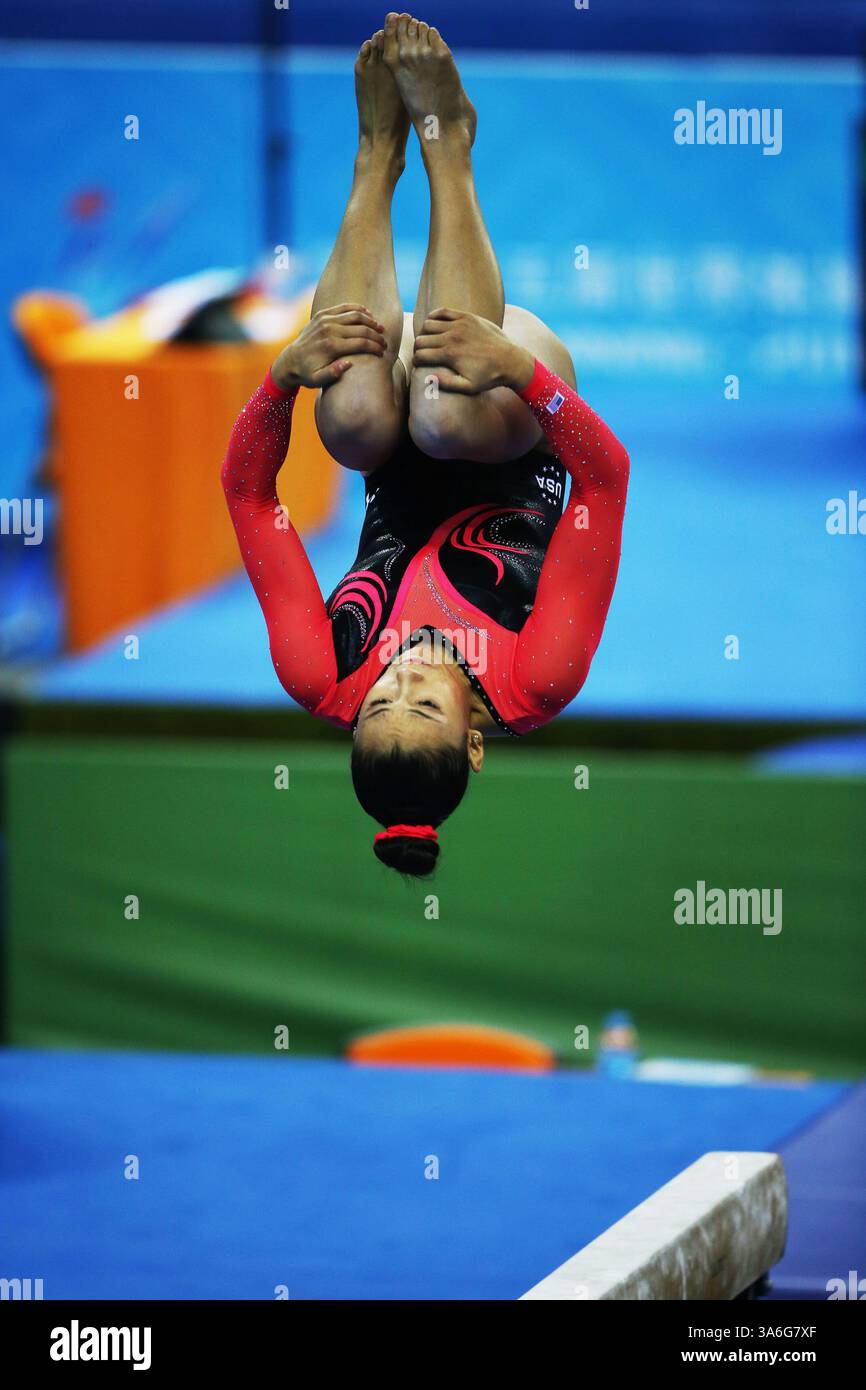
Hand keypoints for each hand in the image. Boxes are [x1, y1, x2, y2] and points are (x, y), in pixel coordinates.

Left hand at [271, 304, 386, 388]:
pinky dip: (357, 309)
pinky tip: (368, 314)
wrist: (289, 361)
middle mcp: (329, 330)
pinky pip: (344, 307)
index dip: (375, 347)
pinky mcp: (322, 315)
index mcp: (331, 346)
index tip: (383, 352)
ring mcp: (325, 320)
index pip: (361, 343)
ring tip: (380, 328)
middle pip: (361, 328)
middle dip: (376, 335)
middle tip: (385, 342)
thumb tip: (349, 364)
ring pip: (355, 315)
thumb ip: (332, 374)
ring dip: (370, 320)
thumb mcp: (317, 381)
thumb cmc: (306, 374)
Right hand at [412, 309, 534, 393]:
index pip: (420, 354)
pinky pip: (442, 311)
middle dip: (418, 348)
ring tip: (431, 342)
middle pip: (421, 339)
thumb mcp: (468, 387)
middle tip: (424, 354)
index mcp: (450, 355)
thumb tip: (427, 378)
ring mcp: (459, 324)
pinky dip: (434, 317)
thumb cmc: (489, 377)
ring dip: (425, 333)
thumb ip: (447, 383)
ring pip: (428, 324)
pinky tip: (435, 326)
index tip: (420, 364)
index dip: (417, 361)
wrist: (510, 359)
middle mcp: (452, 337)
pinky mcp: (467, 316)